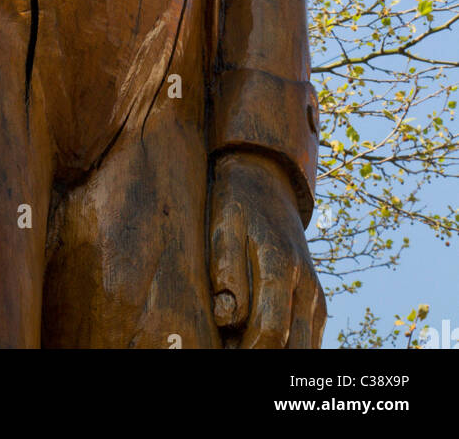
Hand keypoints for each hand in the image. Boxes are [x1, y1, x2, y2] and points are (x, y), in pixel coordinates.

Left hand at [209, 151, 325, 347]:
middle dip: (260, 355)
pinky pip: (309, 340)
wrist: (266, 182)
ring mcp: (316, 295)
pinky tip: (256, 339)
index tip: (221, 351)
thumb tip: (228, 318)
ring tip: (239, 342)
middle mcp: (307, 285)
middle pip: (293, 348)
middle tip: (229, 347)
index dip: (245, 352)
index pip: (271, 331)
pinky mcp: (317, 301)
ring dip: (275, 353)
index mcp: (280, 266)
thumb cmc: (237, 204)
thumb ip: (225, 270)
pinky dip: (287, 348)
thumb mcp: (222, 226)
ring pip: (306, 349)